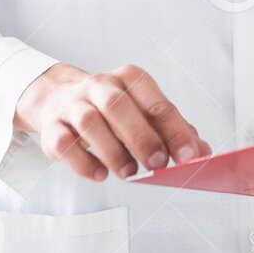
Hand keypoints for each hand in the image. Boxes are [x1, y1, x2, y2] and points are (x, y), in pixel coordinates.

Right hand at [15, 63, 211, 181]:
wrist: (58, 99)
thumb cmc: (111, 109)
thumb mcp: (143, 111)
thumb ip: (172, 130)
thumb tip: (202, 152)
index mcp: (129, 79)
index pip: (155, 101)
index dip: (175, 130)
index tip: (190, 155)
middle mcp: (99, 86)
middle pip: (118, 105)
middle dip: (141, 137)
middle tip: (158, 164)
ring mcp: (72, 104)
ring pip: (90, 122)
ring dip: (112, 151)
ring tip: (129, 172)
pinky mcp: (51, 126)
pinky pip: (64, 143)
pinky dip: (83, 161)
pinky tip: (100, 174)